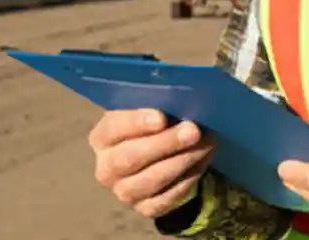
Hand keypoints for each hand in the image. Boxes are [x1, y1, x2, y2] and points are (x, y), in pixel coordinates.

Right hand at [88, 108, 216, 217]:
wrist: (161, 156)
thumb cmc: (154, 125)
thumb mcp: (152, 108)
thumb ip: (159, 103)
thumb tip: (182, 99)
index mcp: (103, 137)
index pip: (113, 129)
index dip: (136, 123)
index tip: (161, 117)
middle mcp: (106, 168)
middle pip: (130, 158)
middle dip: (165, 143)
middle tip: (193, 130)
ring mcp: (124, 191)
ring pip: (150, 181)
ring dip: (182, 161)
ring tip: (206, 144)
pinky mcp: (144, 208)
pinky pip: (166, 199)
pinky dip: (187, 180)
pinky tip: (202, 162)